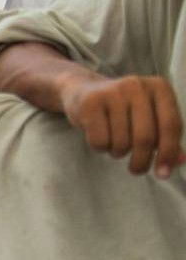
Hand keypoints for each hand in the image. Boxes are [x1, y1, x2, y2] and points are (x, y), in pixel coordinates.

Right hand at [57, 72, 184, 176]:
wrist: (82, 90)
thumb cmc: (123, 109)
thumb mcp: (149, 118)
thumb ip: (166, 138)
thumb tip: (180, 162)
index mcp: (159, 87)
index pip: (171, 125)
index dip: (169, 153)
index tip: (163, 174)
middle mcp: (136, 85)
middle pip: (145, 137)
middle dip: (141, 161)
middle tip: (136, 169)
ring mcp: (111, 92)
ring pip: (121, 142)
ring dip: (118, 153)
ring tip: (114, 144)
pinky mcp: (90, 102)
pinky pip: (100, 141)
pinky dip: (100, 148)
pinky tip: (99, 137)